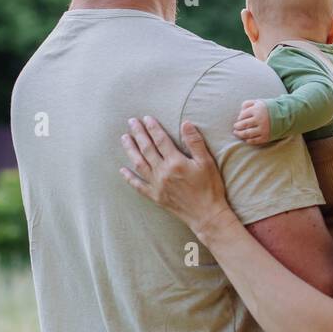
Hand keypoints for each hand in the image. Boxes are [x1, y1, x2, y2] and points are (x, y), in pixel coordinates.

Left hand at [119, 117, 230, 235]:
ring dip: (130, 150)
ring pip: (139, 164)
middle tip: (131, 122)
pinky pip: (138, 185)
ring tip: (124, 138)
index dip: (153, 128)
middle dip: (138, 134)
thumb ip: (195, 142)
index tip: (146, 118)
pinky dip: (129, 177)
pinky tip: (122, 170)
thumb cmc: (210, 187)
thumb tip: (186, 123)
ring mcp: (156, 185)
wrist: (206, 214)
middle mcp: (162, 172)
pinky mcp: (155, 196)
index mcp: (176, 162)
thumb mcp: (207, 162)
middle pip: (147, 149)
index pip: (161, 140)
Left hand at [233, 99, 271, 144]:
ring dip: (240, 134)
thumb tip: (239, 113)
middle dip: (237, 127)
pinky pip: (254, 140)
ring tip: (237, 133)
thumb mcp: (259, 102)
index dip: (239, 118)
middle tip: (235, 127)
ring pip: (247, 133)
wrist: (285, 116)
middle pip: (243, 125)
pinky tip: (246, 139)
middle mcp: (260, 119)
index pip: (243, 115)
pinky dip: (248, 140)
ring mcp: (263, 129)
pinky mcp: (266, 136)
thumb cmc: (269, 108)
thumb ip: (247, 104)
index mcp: (257, 109)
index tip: (239, 120)